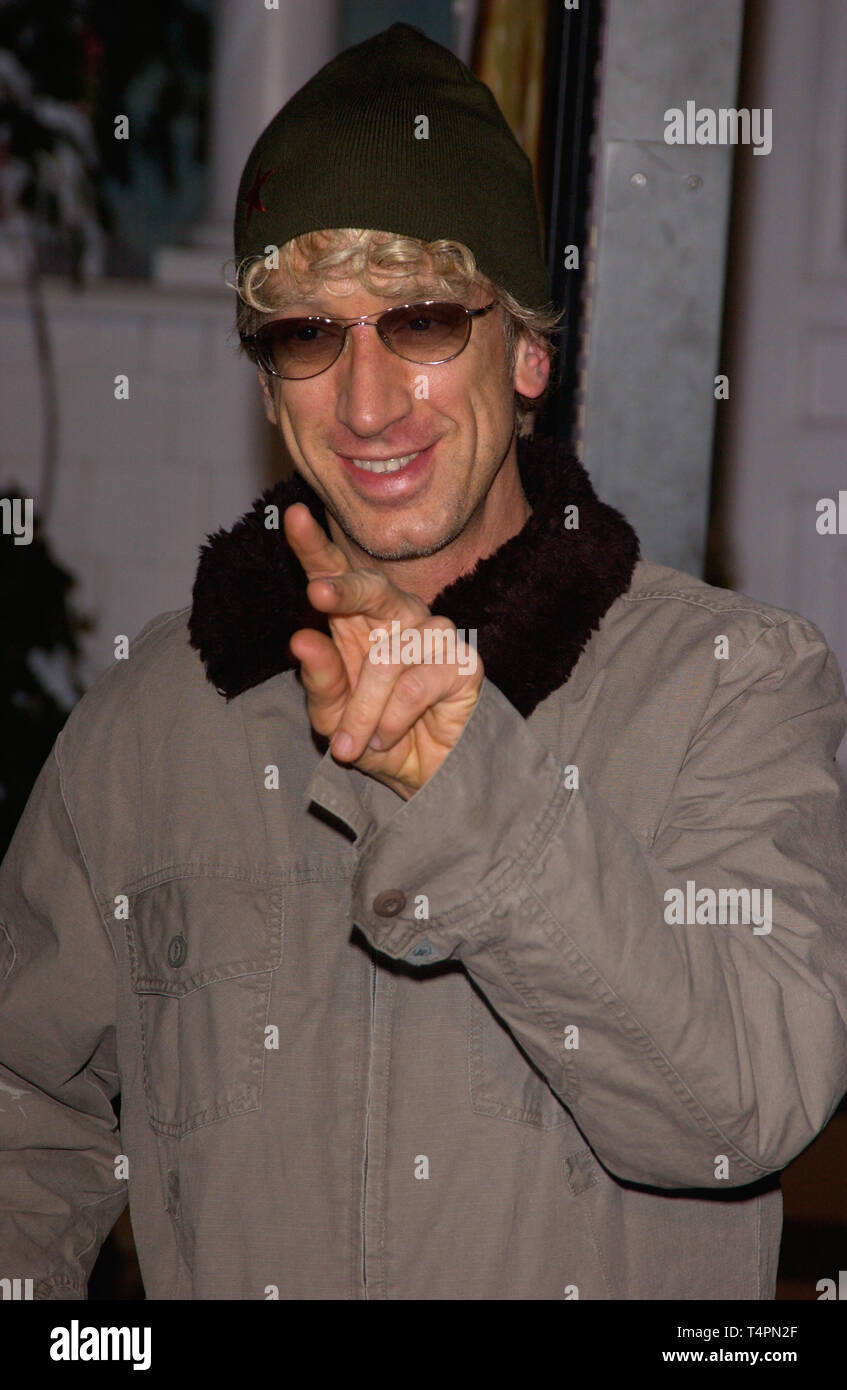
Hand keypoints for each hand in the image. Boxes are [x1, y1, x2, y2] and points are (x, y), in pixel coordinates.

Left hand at [284, 503, 483, 799]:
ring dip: (363, 709)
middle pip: (373, 587)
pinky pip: (415, 684)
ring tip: (354, 744)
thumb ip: (319, 679)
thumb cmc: (372, 737)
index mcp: (356, 621)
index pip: (334, 575)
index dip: (315, 547)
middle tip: (319, 596)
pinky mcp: (461, 662)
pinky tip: (388, 737)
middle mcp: (396, 618)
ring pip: (387, 658)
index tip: (294, 519)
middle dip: (344, 590)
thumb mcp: (331, 716)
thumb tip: (300, 640)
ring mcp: (432, 636)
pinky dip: (393, 718)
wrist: (422, 777)